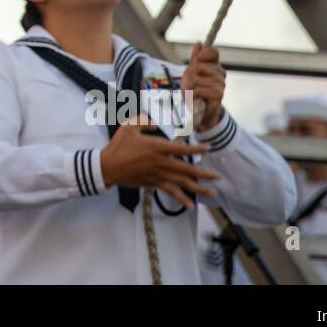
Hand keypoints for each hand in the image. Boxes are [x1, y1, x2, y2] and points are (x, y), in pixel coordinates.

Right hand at [99, 124, 219, 209]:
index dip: (197, 150)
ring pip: (183, 183)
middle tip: (218, 177)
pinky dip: (182, 199)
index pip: (183, 149)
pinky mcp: (154, 184)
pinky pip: (171, 192)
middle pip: (188, 169)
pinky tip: (191, 205)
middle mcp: (162, 162)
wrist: (108, 166)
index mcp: (158, 147)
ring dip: (199, 188)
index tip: (208, 149)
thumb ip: (143, 121)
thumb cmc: (118, 146)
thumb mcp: (129, 126)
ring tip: (212, 192)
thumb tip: (153, 123)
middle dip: (205, 174)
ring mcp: (159, 175)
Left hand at [181, 41, 224, 129]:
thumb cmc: (194, 91)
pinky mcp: (218, 95)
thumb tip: (199, 43)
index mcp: (215, 67)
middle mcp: (220, 74)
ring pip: (196, 78)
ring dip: (190, 87)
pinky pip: (199, 89)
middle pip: (198, 66)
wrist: (198, 112)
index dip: (201, 55)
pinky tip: (197, 99)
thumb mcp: (191, 73)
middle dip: (190, 76)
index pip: (212, 52)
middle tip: (192, 85)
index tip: (195, 62)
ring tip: (194, 93)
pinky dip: (193, 95)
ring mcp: (221, 84)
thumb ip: (195, 59)